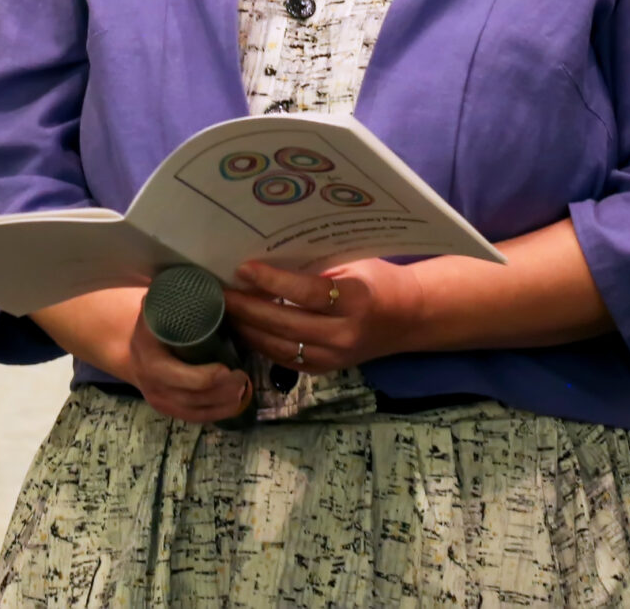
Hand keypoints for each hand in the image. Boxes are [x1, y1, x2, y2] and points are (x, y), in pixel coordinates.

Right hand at [126, 300, 254, 425]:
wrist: (131, 349)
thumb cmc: (153, 323)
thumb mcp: (157, 306)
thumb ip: (175, 297)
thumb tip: (203, 283)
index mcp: (149, 358)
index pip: (178, 376)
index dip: (205, 376)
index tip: (226, 366)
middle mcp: (152, 384)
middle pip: (193, 397)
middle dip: (222, 390)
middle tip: (243, 375)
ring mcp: (161, 401)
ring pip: (198, 411)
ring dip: (226, 402)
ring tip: (244, 385)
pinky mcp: (171, 412)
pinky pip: (198, 418)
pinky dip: (220, 412)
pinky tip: (237, 401)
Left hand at [223, 259, 426, 374]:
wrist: (410, 317)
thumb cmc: (380, 280)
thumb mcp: (353, 265)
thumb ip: (315, 269)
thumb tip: (268, 259)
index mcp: (356, 301)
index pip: (307, 293)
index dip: (273, 282)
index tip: (244, 268)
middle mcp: (344, 334)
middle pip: (285, 323)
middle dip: (247, 307)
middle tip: (219, 290)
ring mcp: (334, 357)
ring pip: (279, 346)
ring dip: (248, 328)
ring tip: (224, 309)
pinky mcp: (325, 370)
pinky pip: (285, 359)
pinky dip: (261, 344)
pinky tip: (244, 328)